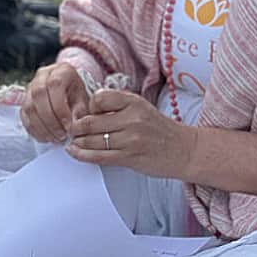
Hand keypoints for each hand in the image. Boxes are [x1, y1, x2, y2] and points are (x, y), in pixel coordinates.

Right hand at [20, 63, 89, 142]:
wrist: (69, 89)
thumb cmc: (77, 93)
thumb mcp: (84, 97)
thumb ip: (80, 109)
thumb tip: (74, 125)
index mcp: (61, 70)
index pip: (54, 85)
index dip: (60, 107)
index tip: (68, 124)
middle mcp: (42, 76)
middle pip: (38, 96)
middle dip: (50, 119)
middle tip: (61, 135)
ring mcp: (30, 88)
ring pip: (29, 107)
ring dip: (42, 127)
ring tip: (55, 138)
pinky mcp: (23, 101)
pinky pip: (23, 116)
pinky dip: (34, 130)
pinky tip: (45, 138)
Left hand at [66, 89, 194, 179]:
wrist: (183, 150)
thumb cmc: (160, 130)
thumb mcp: (142, 109)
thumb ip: (118, 106)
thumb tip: (87, 110)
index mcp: (135, 103)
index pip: (99, 98)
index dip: (89, 107)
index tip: (88, 113)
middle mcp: (132, 119)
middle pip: (90, 122)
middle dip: (76, 127)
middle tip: (72, 130)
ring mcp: (131, 139)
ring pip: (91, 140)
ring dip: (77, 142)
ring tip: (74, 142)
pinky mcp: (129, 157)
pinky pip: (98, 156)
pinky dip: (81, 155)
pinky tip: (74, 152)